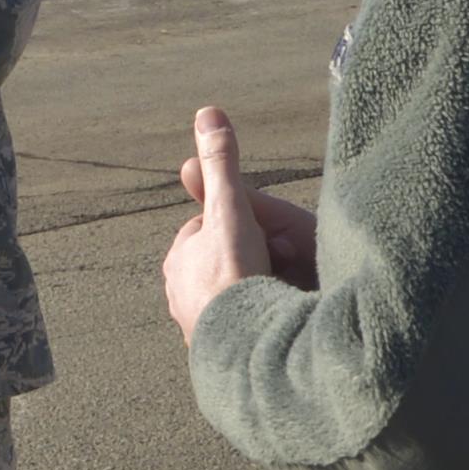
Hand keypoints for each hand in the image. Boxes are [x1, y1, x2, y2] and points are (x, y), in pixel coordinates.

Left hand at [161, 105, 315, 338]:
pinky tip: (283, 325)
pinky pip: (250, 330)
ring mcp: (199, 327)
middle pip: (234, 262)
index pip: (220, 229)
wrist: (243, 350)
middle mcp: (181, 295)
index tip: (273, 238)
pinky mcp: (220, 357)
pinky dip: (266, 324)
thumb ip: (222, 165)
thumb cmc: (234, 277)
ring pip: (243, 295)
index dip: (252, 227)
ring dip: (265, 291)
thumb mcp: (232, 211)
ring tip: (288, 296)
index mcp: (180, 260)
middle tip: (286, 267)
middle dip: (261, 260)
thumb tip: (207, 112)